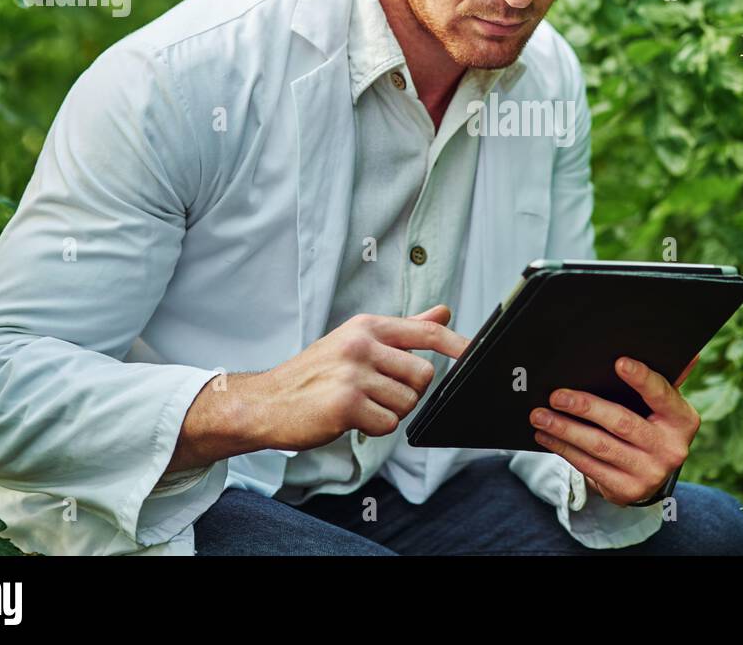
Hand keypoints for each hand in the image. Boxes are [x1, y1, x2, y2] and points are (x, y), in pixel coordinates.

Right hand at [250, 304, 465, 451]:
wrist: (267, 401)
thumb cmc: (315, 373)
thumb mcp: (357, 340)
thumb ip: (404, 330)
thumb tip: (444, 313)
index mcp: (367, 327)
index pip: (425, 332)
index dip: (457, 344)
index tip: (475, 354)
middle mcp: (361, 346)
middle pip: (423, 375)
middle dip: (409, 392)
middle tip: (379, 393)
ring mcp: (353, 375)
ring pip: (407, 403)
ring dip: (390, 411)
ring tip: (361, 404)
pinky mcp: (345, 405)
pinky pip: (388, 424)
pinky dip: (375, 428)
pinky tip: (351, 418)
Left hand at [529, 353, 701, 505]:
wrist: (650, 473)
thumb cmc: (651, 424)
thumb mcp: (662, 405)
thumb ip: (662, 380)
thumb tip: (686, 352)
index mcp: (682, 420)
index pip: (662, 394)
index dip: (641, 378)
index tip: (618, 363)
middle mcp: (671, 449)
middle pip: (622, 422)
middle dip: (585, 407)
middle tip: (556, 395)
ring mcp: (649, 473)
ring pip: (600, 446)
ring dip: (565, 429)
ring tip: (540, 415)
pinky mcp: (626, 490)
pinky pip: (589, 466)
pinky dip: (564, 448)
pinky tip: (547, 435)